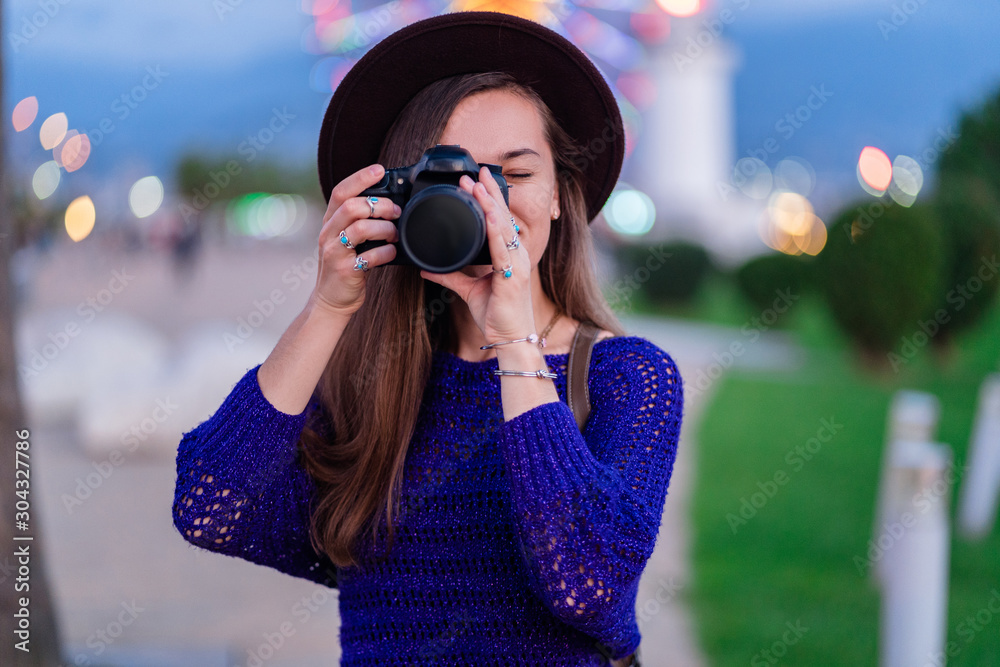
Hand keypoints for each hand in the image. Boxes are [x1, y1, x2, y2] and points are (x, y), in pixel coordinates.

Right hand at [310, 164, 401, 317]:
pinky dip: (386, 252)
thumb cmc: (345, 266)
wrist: (331, 300)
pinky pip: (369, 256)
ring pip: (361, 228)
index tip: (379, 169)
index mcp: (330, 222)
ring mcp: (335, 252)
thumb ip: (359, 222)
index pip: (340, 192)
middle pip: (352, 206)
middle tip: (396, 211)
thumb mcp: (346, 240)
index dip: (360, 178)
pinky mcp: (345, 270)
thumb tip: (389, 205)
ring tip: (395, 234)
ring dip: (385, 228)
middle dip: (380, 205)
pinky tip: (391, 252)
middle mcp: (328, 234)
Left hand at [420, 166, 534, 341]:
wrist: (509, 341)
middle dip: (489, 193)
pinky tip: (491, 215)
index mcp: (509, 258)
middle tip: (476, 172)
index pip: (500, 222)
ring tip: (478, 185)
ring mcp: (518, 265)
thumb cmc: (496, 317)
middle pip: (504, 218)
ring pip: (504, 228)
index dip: (489, 200)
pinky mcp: (514, 277)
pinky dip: (497, 231)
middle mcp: (517, 257)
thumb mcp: (468, 292)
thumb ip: (450, 277)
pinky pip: (503, 249)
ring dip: (491, 204)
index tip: (476, 181)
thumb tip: (427, 270)